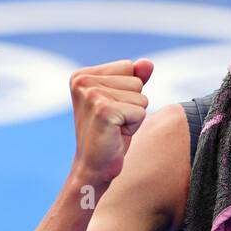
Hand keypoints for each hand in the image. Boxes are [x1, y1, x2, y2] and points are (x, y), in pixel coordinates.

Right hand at [69, 58, 152, 184]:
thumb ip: (135, 78)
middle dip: (133, 104)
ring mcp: (92, 95)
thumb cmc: (109, 135)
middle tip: (114, 122)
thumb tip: (148, 63)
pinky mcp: (104, 110)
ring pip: (141, 97)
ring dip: (134, 116)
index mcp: (82, 75)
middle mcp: (83, 81)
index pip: (128, 66)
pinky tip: (116, 134)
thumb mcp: (123, 101)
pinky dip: (134, 126)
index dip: (128, 91)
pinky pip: (140, 111)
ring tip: (115, 128)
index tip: (112, 110)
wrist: (93, 167)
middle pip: (136, 81)